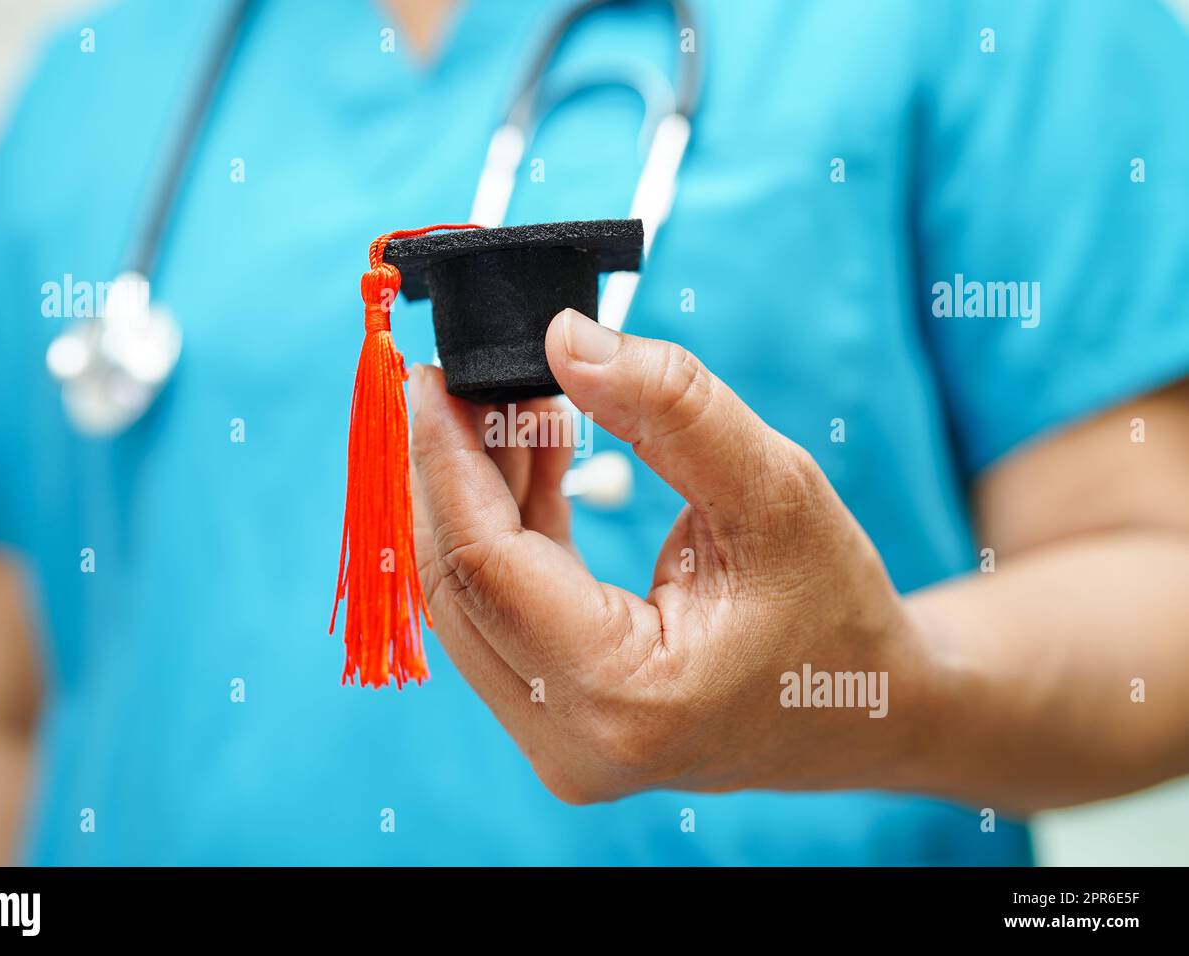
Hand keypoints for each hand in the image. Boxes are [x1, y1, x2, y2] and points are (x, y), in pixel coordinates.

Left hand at [409, 308, 935, 802]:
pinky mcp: (554, 720)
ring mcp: (555, 742)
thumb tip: (562, 338)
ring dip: (476, 495)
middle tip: (461, 377)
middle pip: (459, 584)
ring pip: (468, 598)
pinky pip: (498, 612)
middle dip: (449, 470)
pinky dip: (506, 530)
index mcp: (624, 698)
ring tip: (514, 404)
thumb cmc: (836, 608)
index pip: (486, 564)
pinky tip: (532, 456)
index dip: (447, 461)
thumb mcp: (773, 489)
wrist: (867, 709)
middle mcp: (569, 742)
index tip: (429, 376)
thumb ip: (669, 406)